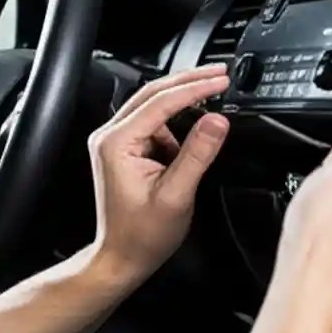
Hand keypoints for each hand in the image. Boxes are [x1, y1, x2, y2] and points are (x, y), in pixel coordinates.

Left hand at [85, 64, 231, 283]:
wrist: (122, 257)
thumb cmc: (141, 235)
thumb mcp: (176, 195)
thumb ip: (197, 154)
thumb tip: (217, 121)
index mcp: (117, 144)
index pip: (160, 101)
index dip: (195, 87)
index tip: (221, 80)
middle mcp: (110, 137)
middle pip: (153, 93)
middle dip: (189, 82)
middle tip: (220, 75)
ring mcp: (115, 142)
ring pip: (153, 106)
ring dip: (183, 102)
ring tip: (212, 104)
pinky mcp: (124, 150)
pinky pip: (153, 124)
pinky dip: (176, 123)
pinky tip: (194, 134)